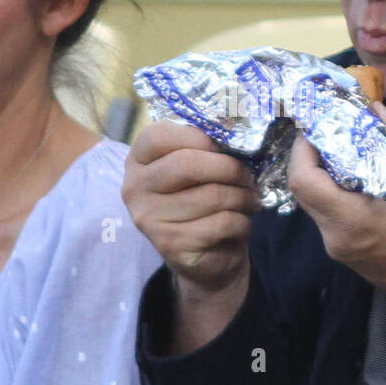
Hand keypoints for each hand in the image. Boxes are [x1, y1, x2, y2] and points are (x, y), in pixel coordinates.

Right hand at [123, 121, 261, 295]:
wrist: (202, 259)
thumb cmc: (201, 200)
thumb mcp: (196, 169)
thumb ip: (204, 147)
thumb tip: (233, 126)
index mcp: (138, 160)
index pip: (160, 135)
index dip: (200, 137)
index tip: (224, 147)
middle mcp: (135, 188)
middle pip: (187, 164)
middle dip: (229, 168)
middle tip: (248, 176)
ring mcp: (149, 219)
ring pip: (211, 195)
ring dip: (242, 197)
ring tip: (250, 200)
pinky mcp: (171, 245)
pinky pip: (221, 223)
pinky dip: (241, 222)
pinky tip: (241, 223)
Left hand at [287, 103, 385, 330]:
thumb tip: (375, 108)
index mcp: (351, 219)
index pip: (302, 180)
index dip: (303, 148)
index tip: (320, 125)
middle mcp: (334, 237)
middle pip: (302, 190)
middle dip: (311, 156)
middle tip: (333, 132)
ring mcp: (336, 248)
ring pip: (313, 202)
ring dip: (323, 174)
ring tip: (349, 151)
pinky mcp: (343, 253)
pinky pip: (327, 215)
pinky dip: (334, 192)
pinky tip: (359, 179)